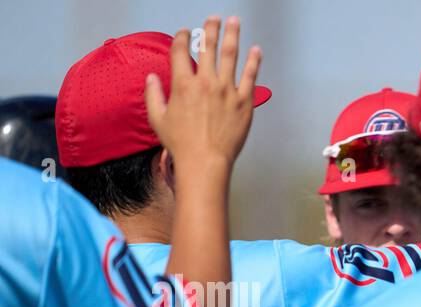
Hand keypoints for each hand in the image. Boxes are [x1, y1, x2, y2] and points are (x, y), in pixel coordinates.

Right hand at [144, 16, 261, 175]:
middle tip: (213, 18)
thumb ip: (153, 94)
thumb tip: (152, 78)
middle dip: (210, 29)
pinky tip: (256, 50)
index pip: (181, 51)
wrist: (205, 162)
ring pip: (231, 55)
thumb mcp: (158, 118)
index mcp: (183, 84)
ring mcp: (227, 91)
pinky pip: (250, 77)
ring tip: (234, 22)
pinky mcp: (244, 102)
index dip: (183, 38)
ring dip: (232, 35)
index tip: (185, 33)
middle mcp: (206, 83)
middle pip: (208, 47)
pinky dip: (254, 62)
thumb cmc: (181, 144)